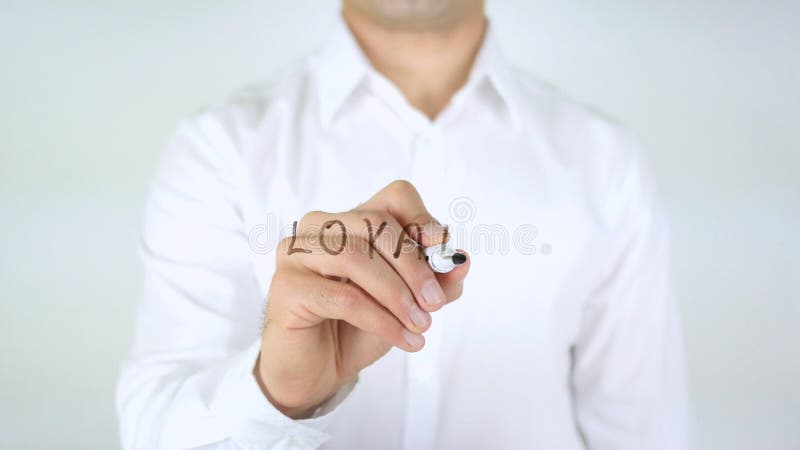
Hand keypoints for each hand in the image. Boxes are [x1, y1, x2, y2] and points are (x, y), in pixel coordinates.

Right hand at [255, 180, 469, 417]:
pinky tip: (402, 339)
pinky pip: (343, 296)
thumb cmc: (357, 328)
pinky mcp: (286, 286)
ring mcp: (296, 253)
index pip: (394, 197)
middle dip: (414, 266)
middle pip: (377, 224)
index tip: (441, 252)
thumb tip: (462, 260)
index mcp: (350, 221)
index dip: (422, 219)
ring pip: (356, 256)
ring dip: (397, 295)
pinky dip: (380, 319)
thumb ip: (436, 282)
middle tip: (434, 303)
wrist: (316, 371)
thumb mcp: (407, 303)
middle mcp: (319, 227)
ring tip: (419, 325)